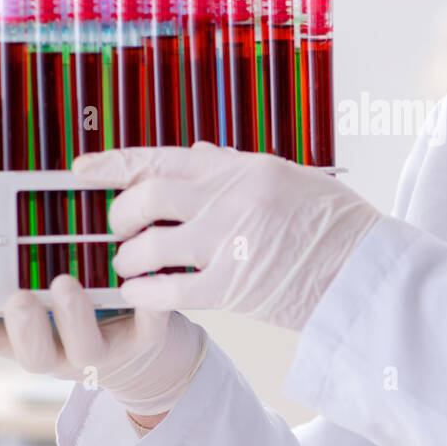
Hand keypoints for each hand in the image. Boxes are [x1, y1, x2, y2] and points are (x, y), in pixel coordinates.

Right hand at [0, 275, 207, 415]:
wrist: (153, 361)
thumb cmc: (80, 329)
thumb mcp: (30, 328)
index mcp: (32, 347)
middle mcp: (65, 355)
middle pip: (37, 355)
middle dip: (24, 330)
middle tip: (16, 298)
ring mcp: (109, 350)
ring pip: (88, 344)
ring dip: (74, 315)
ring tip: (66, 282)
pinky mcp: (151, 336)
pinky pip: (151, 322)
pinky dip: (149, 304)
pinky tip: (142, 278)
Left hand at [72, 142, 382, 331]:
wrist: (367, 271)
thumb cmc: (334, 224)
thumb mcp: (289, 178)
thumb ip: (236, 167)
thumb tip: (196, 151)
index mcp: (243, 167)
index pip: (163, 157)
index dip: (114, 164)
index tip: (79, 169)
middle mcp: (231, 197)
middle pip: (145, 198)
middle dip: (122, 217)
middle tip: (122, 231)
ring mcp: (229, 242)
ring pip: (147, 246)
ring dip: (130, 259)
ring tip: (132, 266)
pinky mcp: (231, 288)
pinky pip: (166, 289)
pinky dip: (144, 292)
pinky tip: (140, 293)